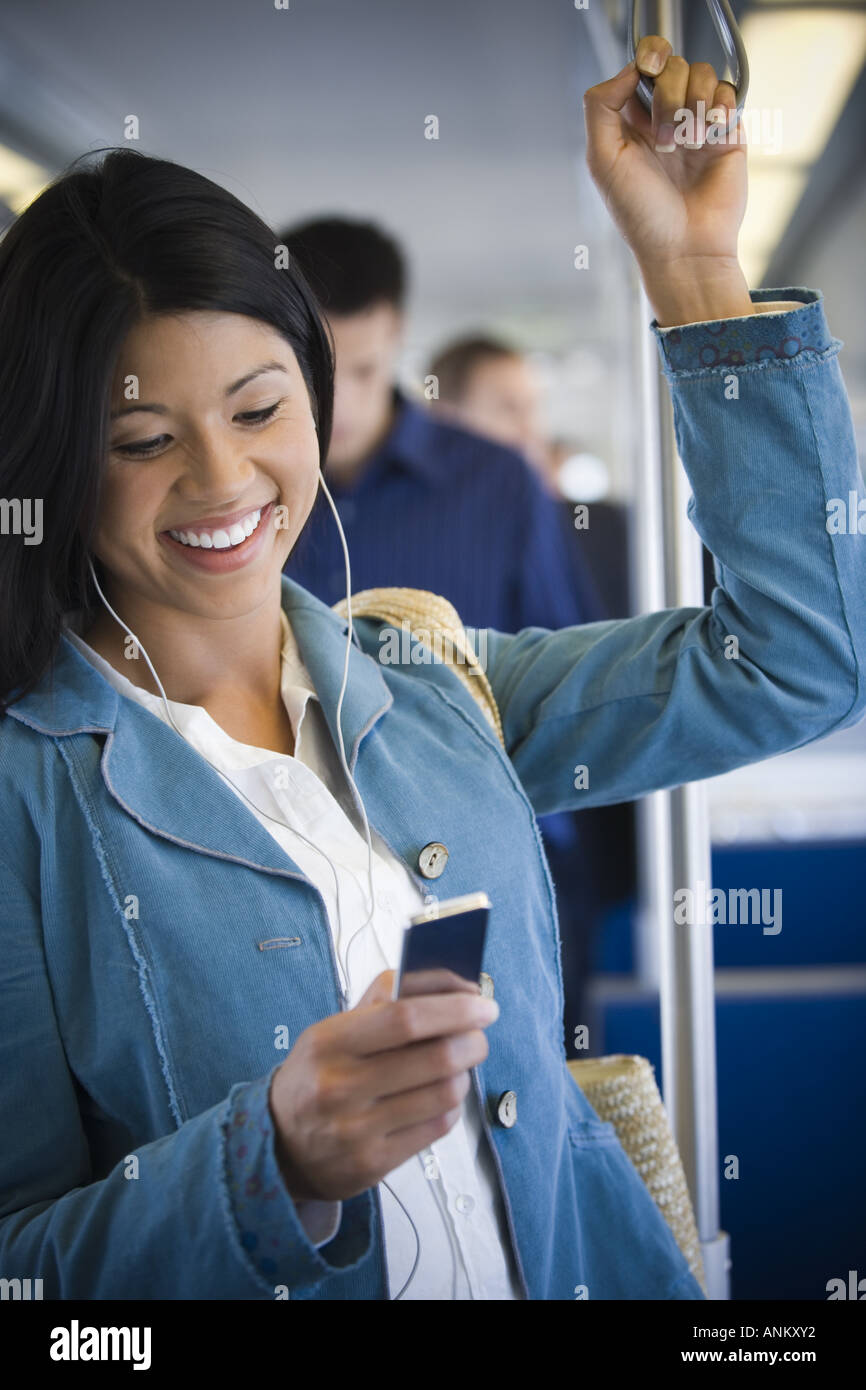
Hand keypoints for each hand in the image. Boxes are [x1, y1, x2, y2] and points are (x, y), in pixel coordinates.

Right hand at [268, 968, 498, 1201]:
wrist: (278, 1144)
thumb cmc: (317, 1075)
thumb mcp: (333, 1030)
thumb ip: (384, 1002)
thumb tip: (447, 983)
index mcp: (330, 1042)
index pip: (405, 1017)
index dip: (453, 1008)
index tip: (481, 1003)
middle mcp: (341, 1087)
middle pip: (435, 1056)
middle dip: (472, 1039)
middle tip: (479, 1032)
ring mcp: (357, 1129)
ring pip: (444, 1093)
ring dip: (464, 1072)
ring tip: (458, 1063)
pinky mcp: (374, 1163)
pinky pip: (437, 1126)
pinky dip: (450, 1105)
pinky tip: (440, 1095)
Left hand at [583, 36, 752, 325]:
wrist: (685, 247)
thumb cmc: (640, 213)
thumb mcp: (602, 160)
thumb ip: (601, 107)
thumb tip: (629, 68)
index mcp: (631, 121)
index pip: (641, 66)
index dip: (647, 59)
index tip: (648, 71)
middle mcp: (664, 118)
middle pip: (673, 64)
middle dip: (668, 94)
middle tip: (664, 138)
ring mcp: (696, 124)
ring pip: (702, 73)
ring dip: (692, 105)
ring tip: (687, 146)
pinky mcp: (727, 132)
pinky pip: (727, 93)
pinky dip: (718, 108)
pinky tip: (709, 138)